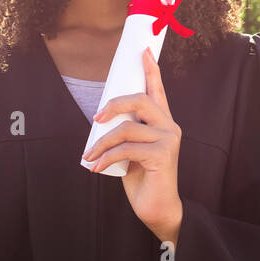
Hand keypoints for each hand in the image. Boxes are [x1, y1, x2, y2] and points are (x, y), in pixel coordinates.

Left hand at [82, 47, 183, 245]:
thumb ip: (126, 132)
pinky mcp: (164, 154)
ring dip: (102, 142)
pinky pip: (127, 148)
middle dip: (114, 104)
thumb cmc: (143, 179)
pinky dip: (106, 157)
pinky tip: (96, 167)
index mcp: (162, 122)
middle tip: (96, 119)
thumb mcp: (131, 151)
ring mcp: (169, 139)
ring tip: (89, 156)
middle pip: (140, 99)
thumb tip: (102, 119)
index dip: (151, 69)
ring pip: (128, 127)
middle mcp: (170, 126)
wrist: (158, 209)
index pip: (157, 90)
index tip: (143, 50)